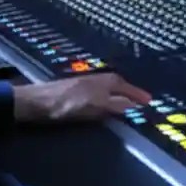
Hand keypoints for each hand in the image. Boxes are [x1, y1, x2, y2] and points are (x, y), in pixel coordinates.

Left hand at [12, 72, 151, 124]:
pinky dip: (107, 93)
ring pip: (107, 85)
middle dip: (129, 90)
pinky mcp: (73, 90)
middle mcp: (94, 79)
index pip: (124, 87)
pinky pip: (98, 89)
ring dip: (119, 91)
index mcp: (102, 82)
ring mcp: (82, 84)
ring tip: (127, 99)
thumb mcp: (94, 105)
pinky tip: (104, 100)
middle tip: (141, 99)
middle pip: (116, 83)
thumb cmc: (66, 104)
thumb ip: (114, 104)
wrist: (36, 102)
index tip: (149, 100)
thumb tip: (133, 104)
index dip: (136, 94)